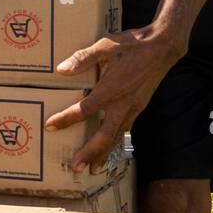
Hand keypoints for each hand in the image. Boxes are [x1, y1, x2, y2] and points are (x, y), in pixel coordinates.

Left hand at [45, 25, 186, 174]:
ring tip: (93, 169)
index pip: (85, 109)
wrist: (163, 47)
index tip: (50, 127)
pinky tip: (109, 147)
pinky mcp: (140, 106)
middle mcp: (124, 103)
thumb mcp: (104, 46)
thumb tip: (61, 70)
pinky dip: (115, 141)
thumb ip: (82, 58)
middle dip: (90, 153)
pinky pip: (125, 128)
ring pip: (117, 136)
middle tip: (76, 168)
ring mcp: (134, 107)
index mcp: (112, 89)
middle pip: (105, 135)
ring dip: (104, 153)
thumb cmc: (131, 44)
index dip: (66, 119)